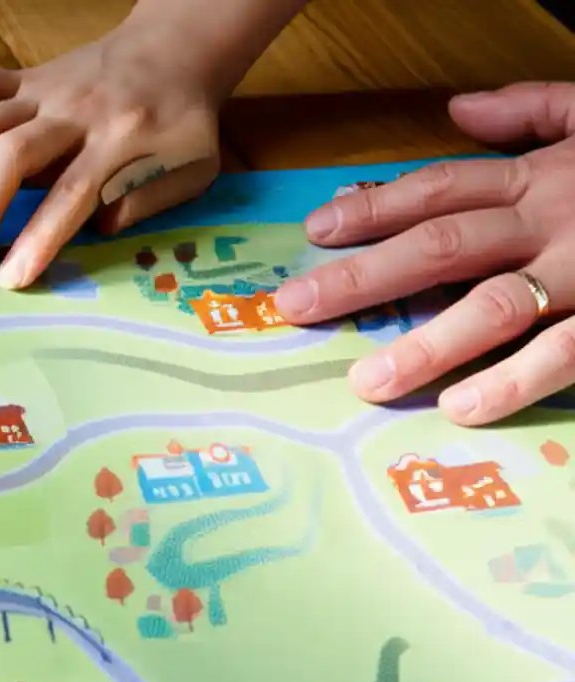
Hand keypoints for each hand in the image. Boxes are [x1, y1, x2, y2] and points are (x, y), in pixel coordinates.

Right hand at [0, 15, 223, 289]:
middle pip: (10, 156)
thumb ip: (151, 199)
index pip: (71, 191)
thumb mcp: (195, 167)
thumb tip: (97, 227)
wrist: (176, 47)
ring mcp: (41, 89)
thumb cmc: (185, 120)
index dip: (38, 237)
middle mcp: (73, 110)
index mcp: (121, 137)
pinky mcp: (21, 76)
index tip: (11, 279)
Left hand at [274, 82, 574, 424]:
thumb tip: (459, 109)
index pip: (438, 189)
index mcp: (539, 178)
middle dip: (363, 277)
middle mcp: (553, 221)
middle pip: (441, 245)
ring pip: (494, 304)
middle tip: (299, 308)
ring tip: (368, 378)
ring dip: (426, 343)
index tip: (315, 230)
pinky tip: (462, 407)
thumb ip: (533, 113)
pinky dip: (515, 380)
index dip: (373, 209)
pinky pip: (567, 353)